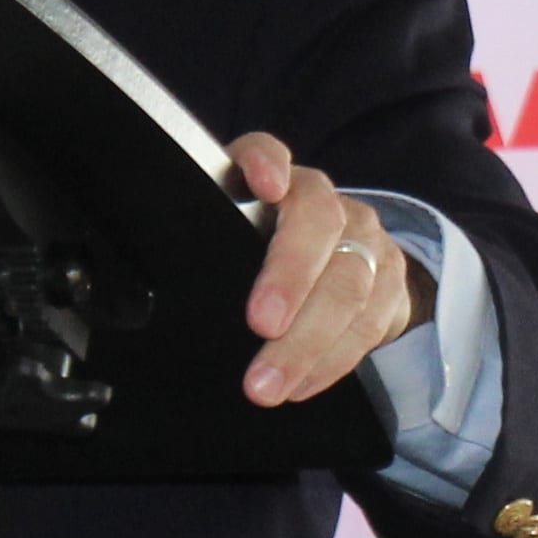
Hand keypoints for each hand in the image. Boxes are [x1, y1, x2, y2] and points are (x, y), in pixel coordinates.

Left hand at [229, 133, 436, 406]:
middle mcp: (323, 199)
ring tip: (267, 386)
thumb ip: (203, 241)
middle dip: (290, 278)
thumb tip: (148, 287)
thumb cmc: (259, 248)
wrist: (344, 257)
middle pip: (317, 225)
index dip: (265, 162)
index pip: (265, 151)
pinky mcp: (390, 281)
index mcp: (272, 178)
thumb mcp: (228, 235)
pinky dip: (330, 361)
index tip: (263, 184)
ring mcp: (363, 238)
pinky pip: (367, 324)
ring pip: (347, 284)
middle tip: (261, 326)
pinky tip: (300, 385)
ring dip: (307, 342)